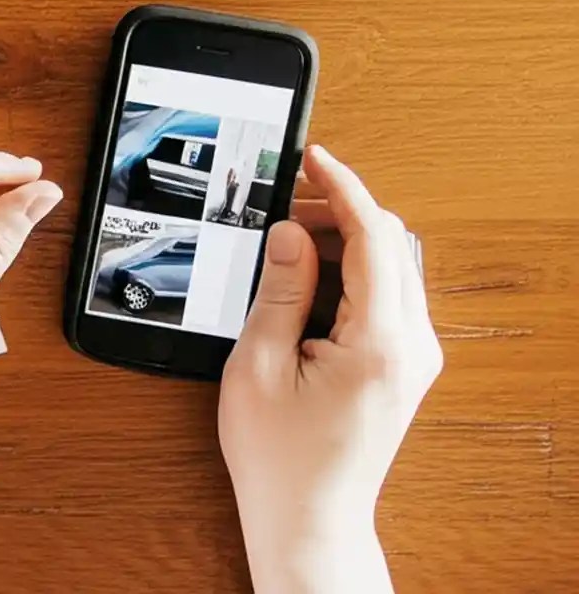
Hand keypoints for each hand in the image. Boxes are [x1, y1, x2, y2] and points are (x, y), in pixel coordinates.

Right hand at [219, 146, 442, 592]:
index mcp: (380, 342)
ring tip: (290, 241)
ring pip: (391, 266)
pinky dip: (352, 271)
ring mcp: (414, 355)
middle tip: (287, 202)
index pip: (373, 236)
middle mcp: (412, 345)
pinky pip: (388, 295)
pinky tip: (310, 277)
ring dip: (345, 241)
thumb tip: (288, 233)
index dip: (342, 188)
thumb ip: (279, 290)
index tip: (314, 158)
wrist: (309, 514)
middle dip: (339, 211)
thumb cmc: (281, 457)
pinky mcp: (404, 363)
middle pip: (390, 244)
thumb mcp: (259, 364)